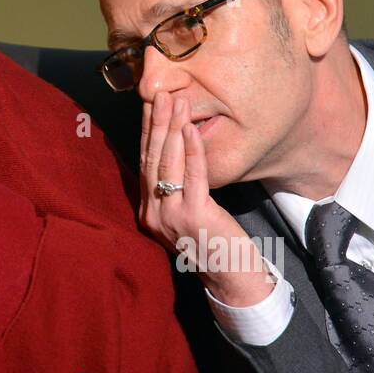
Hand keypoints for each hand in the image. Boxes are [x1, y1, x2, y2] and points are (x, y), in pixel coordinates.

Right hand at [139, 92, 274, 306]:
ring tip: (177, 102)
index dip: (146, 131)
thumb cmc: (213, 243)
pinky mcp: (193, 216)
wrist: (229, 279)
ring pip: (167, 163)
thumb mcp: (186, 214)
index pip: (144, 162)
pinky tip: (192, 129)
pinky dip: (192, 149)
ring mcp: (170, 215)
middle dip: (155, 122)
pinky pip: (192, 176)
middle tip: (160, 93)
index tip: (149, 104)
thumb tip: (176, 153)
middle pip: (151, 158)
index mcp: (148, 211)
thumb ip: (176, 190)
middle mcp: (152, 213)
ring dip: (172, 128)